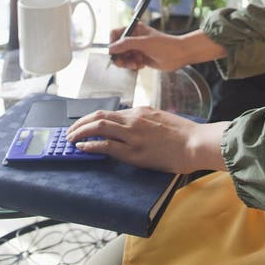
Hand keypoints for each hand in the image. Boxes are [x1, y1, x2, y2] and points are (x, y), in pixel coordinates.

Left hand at [66, 107, 226, 172]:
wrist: (195, 143)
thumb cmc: (183, 133)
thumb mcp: (160, 118)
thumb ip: (143, 120)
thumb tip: (130, 124)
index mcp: (140, 111)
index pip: (109, 113)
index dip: (92, 119)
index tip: (82, 125)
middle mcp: (134, 120)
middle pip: (99, 116)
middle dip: (80, 124)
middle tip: (70, 132)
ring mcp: (133, 135)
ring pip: (99, 127)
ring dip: (80, 133)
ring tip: (70, 140)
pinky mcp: (135, 152)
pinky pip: (107, 146)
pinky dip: (91, 145)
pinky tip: (82, 148)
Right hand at [108, 24, 187, 70]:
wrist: (178, 54)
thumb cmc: (165, 44)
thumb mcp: (144, 43)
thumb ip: (126, 44)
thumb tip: (111, 48)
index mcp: (135, 29)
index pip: (116, 34)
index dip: (113, 43)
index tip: (114, 52)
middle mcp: (134, 38)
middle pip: (118, 47)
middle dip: (120, 56)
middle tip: (123, 63)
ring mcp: (137, 48)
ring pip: (123, 57)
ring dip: (127, 62)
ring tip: (136, 64)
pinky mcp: (141, 58)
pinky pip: (130, 63)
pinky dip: (133, 65)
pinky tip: (141, 65)